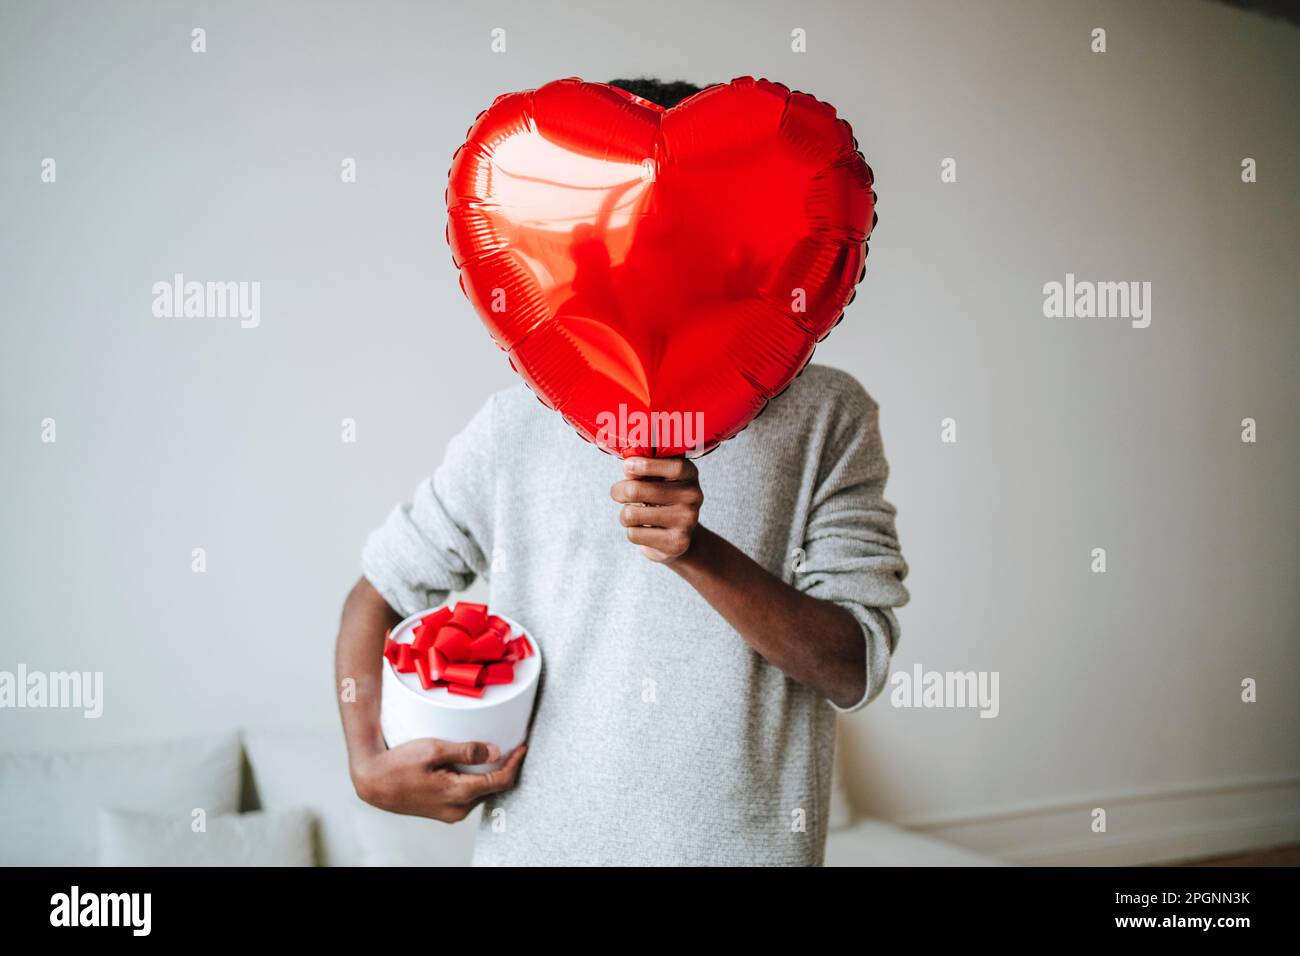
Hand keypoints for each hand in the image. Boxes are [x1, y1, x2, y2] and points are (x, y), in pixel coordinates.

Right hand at [350, 738, 525, 821]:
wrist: (372, 782)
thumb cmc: (398, 764)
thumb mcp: (433, 749)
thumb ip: (466, 751)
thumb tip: (495, 752)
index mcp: (457, 794)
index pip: (500, 782)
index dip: (515, 764)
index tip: (522, 747)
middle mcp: (457, 809)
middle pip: (493, 789)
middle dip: (505, 769)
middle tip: (511, 746)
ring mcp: (450, 813)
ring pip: (481, 793)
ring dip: (490, 776)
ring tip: (493, 754)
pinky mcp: (443, 811)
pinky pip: (468, 796)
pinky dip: (476, 781)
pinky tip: (472, 767)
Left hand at [610, 456, 703, 563]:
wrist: (676, 537)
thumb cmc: (660, 500)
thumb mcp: (657, 479)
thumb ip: (644, 470)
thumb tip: (629, 467)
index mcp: (690, 475)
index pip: (675, 467)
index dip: (647, 465)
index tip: (627, 465)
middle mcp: (693, 497)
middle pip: (638, 490)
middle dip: (619, 491)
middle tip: (617, 493)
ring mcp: (687, 521)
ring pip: (632, 514)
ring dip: (624, 515)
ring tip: (633, 515)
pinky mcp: (676, 543)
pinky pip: (634, 534)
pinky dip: (632, 532)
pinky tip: (644, 530)